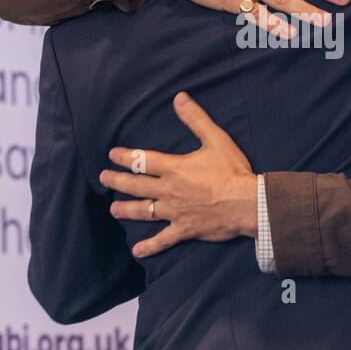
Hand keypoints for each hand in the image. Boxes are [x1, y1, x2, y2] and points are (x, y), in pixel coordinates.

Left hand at [99, 92, 258, 257]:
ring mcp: (175, 212)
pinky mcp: (184, 229)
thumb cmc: (232, 171)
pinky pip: (163, 240)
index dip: (125, 157)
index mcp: (174, 168)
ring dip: (127, 209)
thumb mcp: (216, 139)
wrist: (247, 203)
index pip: (142, 161)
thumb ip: (196, 119)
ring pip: (144, 211)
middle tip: (103, 179)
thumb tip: (179, 98)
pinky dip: (150, 246)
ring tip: (113, 209)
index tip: (112, 155)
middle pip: (136, 185)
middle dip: (117, 181)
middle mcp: (169, 190)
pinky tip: (137, 251)